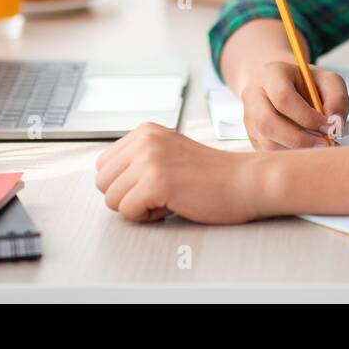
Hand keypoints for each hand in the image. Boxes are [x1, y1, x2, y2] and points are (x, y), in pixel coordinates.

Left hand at [94, 122, 261, 224]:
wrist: (245, 181)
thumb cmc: (212, 175)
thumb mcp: (169, 152)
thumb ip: (139, 159)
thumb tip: (106, 179)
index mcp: (145, 131)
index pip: (103, 166)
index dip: (125, 183)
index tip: (153, 183)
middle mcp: (145, 140)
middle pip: (103, 183)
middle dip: (127, 196)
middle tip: (160, 194)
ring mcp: (151, 160)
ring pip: (112, 199)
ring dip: (139, 207)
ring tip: (168, 198)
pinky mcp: (158, 182)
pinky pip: (128, 212)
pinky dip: (148, 217)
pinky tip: (172, 206)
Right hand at [237, 60, 348, 150]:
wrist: (282, 86)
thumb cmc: (306, 84)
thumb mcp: (328, 81)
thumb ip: (337, 98)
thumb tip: (335, 123)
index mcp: (272, 74)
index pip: (283, 98)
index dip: (308, 117)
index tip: (328, 126)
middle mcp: (254, 95)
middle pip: (267, 123)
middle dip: (300, 139)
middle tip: (324, 144)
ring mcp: (249, 118)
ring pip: (266, 143)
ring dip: (296, 151)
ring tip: (318, 148)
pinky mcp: (252, 137)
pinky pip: (268, 153)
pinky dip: (290, 157)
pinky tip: (307, 151)